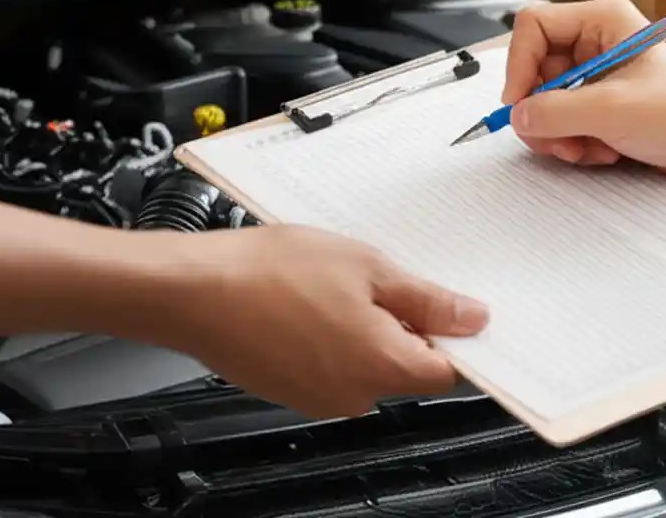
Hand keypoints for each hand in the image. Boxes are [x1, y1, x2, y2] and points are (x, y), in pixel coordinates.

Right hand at [158, 225, 488, 418]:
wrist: (193, 291)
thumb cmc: (270, 274)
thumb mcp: (367, 267)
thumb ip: (426, 300)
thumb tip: (472, 319)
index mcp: (383, 366)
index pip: (446, 372)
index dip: (452, 337)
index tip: (445, 309)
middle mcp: (354, 395)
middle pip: (404, 368)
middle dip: (400, 326)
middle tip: (374, 280)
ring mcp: (318, 398)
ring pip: (365, 366)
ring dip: (363, 331)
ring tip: (331, 287)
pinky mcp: (290, 392)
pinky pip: (330, 368)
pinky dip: (330, 340)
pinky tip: (306, 303)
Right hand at [503, 0, 665, 183]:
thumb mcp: (613, 109)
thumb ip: (557, 111)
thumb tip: (518, 115)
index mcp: (601, 22)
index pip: (534, 27)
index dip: (519, 66)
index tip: (520, 104)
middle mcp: (596, 44)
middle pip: (533, 71)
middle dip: (542, 112)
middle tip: (557, 139)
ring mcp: (597, 78)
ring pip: (545, 103)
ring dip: (560, 134)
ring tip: (589, 148)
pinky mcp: (601, 108)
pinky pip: (564, 124)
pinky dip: (575, 144)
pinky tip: (603, 152)